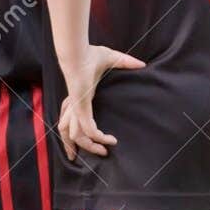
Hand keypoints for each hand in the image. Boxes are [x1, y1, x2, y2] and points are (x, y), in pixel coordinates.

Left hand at [56, 44, 143, 161]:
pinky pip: (89, 131)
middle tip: (86, 155)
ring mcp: (76, 110)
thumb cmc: (90, 55)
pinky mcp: (81, 110)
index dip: (76, 130)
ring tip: (103, 152)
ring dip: (89, 146)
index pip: (70, 120)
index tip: (84, 138)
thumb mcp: (112, 60)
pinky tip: (111, 141)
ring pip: (76, 136)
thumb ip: (126, 63)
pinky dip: (99, 138)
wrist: (78, 54)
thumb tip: (142, 64)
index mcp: (77, 98)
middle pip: (67, 132)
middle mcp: (74, 107)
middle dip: (74, 147)